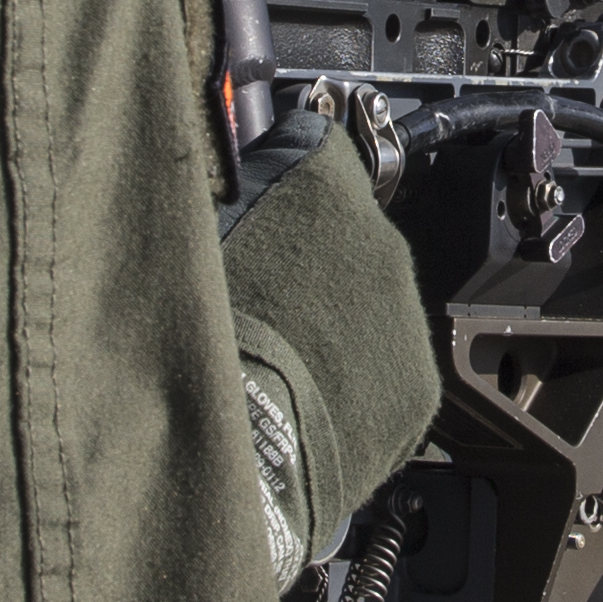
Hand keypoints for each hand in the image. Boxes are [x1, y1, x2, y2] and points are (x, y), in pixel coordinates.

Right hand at [217, 102, 439, 555]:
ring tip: (276, 365)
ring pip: (372, 307)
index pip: (316, 149)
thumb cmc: (185, 340)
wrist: (229, 451)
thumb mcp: (182, 237)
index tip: (264, 206)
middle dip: (309, 262)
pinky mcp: (420, 387)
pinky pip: (388, 372)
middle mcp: (380, 238)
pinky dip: (356, 385)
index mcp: (321, 182)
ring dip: (336, 325)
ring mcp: (408, 315)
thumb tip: (224, 178)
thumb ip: (219, 193)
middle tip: (255, 306)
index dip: (286, 180)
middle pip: (348, 236)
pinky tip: (306, 405)